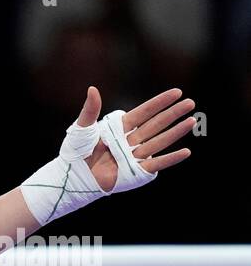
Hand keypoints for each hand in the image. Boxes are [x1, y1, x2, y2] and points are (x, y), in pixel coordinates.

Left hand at [77, 86, 194, 190]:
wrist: (72, 177)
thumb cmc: (75, 152)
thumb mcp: (83, 128)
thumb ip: (90, 110)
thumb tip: (93, 89)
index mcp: (120, 128)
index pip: (144, 112)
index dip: (160, 102)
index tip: (177, 92)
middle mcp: (130, 140)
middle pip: (156, 125)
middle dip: (173, 114)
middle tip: (190, 103)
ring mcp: (134, 156)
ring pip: (159, 141)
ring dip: (176, 132)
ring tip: (192, 121)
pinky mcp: (135, 172)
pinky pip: (156, 164)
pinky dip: (171, 159)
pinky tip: (186, 151)